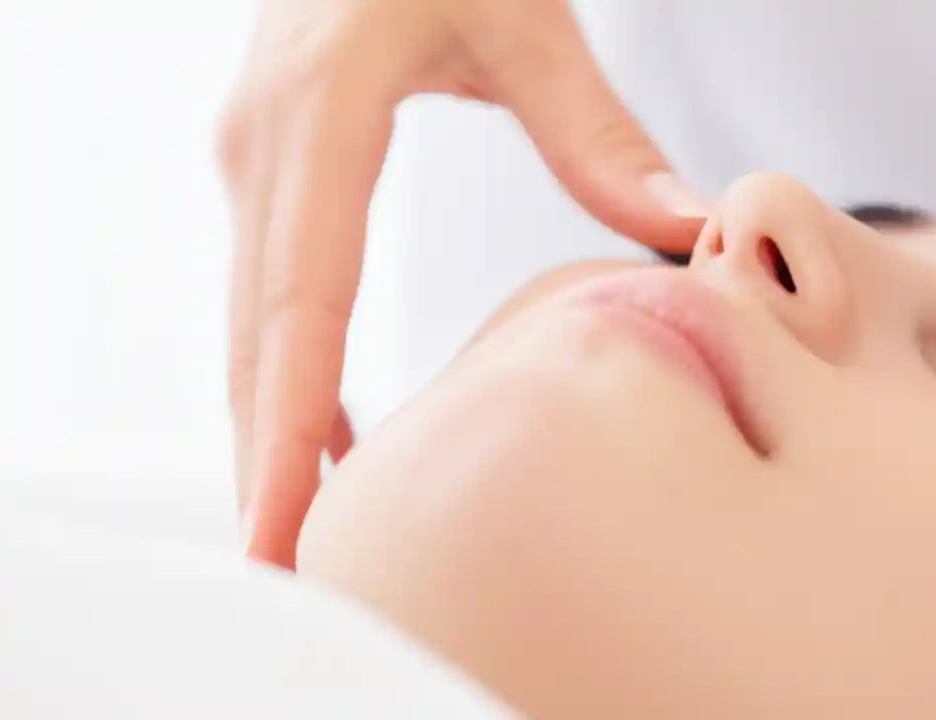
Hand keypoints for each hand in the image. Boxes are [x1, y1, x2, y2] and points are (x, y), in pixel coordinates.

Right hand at [220, 0, 705, 567]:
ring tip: (303, 527)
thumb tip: (681, 225)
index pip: (300, 300)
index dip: (293, 420)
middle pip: (259, 335)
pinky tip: (329, 434)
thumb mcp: (521, 16)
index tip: (287, 516)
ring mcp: (256, 157)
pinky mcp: (272, 165)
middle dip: (264, 456)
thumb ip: (594, 127)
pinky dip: (288, 375)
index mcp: (321, 114)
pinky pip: (271, 295)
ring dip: (270, 428)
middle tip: (284, 566)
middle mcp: (265, 145)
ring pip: (254, 324)